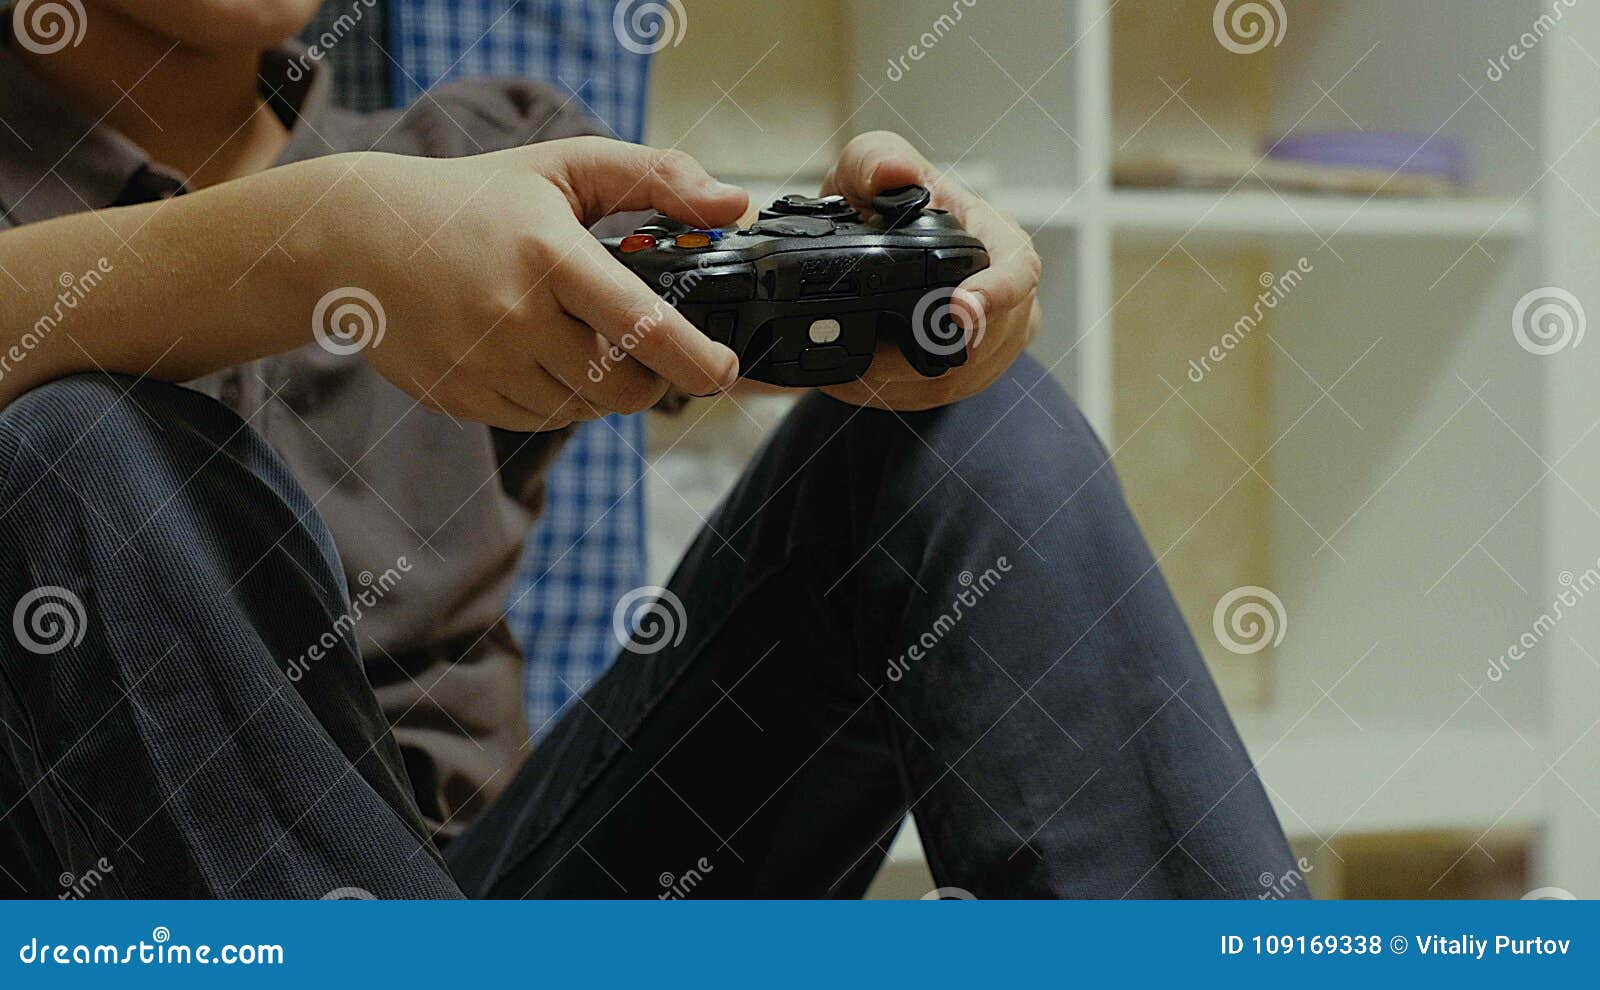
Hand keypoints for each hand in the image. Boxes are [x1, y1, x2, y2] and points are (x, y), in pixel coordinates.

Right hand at [319, 138, 747, 430]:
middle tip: (647, 349)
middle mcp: (514, 316)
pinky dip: (559, 400)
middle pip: (624, 387)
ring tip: (581, 340)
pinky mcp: (460, 397)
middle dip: (652, 378)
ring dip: (603, 389)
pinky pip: (540, 421)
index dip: (697, 359)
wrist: (357, 236)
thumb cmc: (476, 199)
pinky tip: (539, 357)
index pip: (643, 326)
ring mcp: (483, 364)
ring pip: (585, 411)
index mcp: (549, 255)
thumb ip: (658, 177)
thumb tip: (735, 206)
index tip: (726, 369)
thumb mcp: (565, 165)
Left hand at [817, 131, 1040, 410]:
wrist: (865, 248)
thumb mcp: (865, 169)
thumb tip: (895, 173)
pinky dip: (892, 392)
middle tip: (869, 360)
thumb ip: (875, 161)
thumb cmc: (878, 205)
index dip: (996, 292)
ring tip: (852, 370)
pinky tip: (858, 381)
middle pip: (982, 340)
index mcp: (992, 236)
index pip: (1017, 268)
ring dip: (900, 380)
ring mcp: (993, 339)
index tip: (962, 310)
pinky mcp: (970, 373)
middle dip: (921, 355)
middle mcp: (1004, 292)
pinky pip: (936, 395)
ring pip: (954, 378)